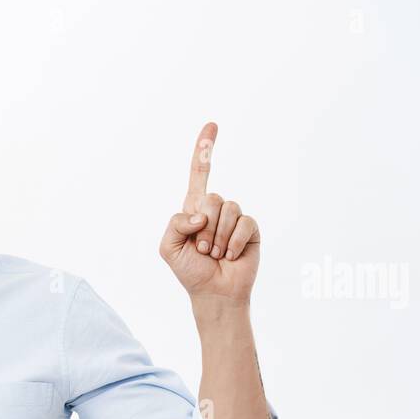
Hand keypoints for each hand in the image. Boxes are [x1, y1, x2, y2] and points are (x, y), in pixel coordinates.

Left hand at [159, 122, 260, 305]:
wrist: (214, 293)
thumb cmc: (190, 271)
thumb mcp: (168, 248)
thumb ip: (174, 224)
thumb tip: (201, 214)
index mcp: (194, 209)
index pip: (200, 174)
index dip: (205, 149)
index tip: (212, 125)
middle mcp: (215, 210)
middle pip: (211, 198)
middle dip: (204, 227)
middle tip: (202, 249)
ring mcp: (235, 218)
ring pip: (228, 210)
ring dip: (218, 238)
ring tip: (216, 254)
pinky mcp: (251, 229)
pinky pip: (244, 223)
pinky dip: (234, 243)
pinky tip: (231, 256)